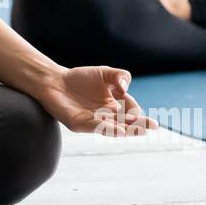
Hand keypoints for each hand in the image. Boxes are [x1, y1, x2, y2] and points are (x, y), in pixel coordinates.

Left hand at [36, 65, 157, 135]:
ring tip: (139, 131)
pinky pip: (96, 127)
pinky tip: (119, 130)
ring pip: (114, 128)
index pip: (132, 111)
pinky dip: (108, 129)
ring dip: (127, 130)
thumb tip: (126, 89)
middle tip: (151, 127)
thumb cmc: (80, 78)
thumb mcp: (105, 73)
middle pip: (126, 123)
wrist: (54, 81)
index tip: (141, 111)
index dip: (137, 112)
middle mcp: (107, 116)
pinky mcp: (80, 124)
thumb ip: (120, 76)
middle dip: (139, 125)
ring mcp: (94, 121)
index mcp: (115, 105)